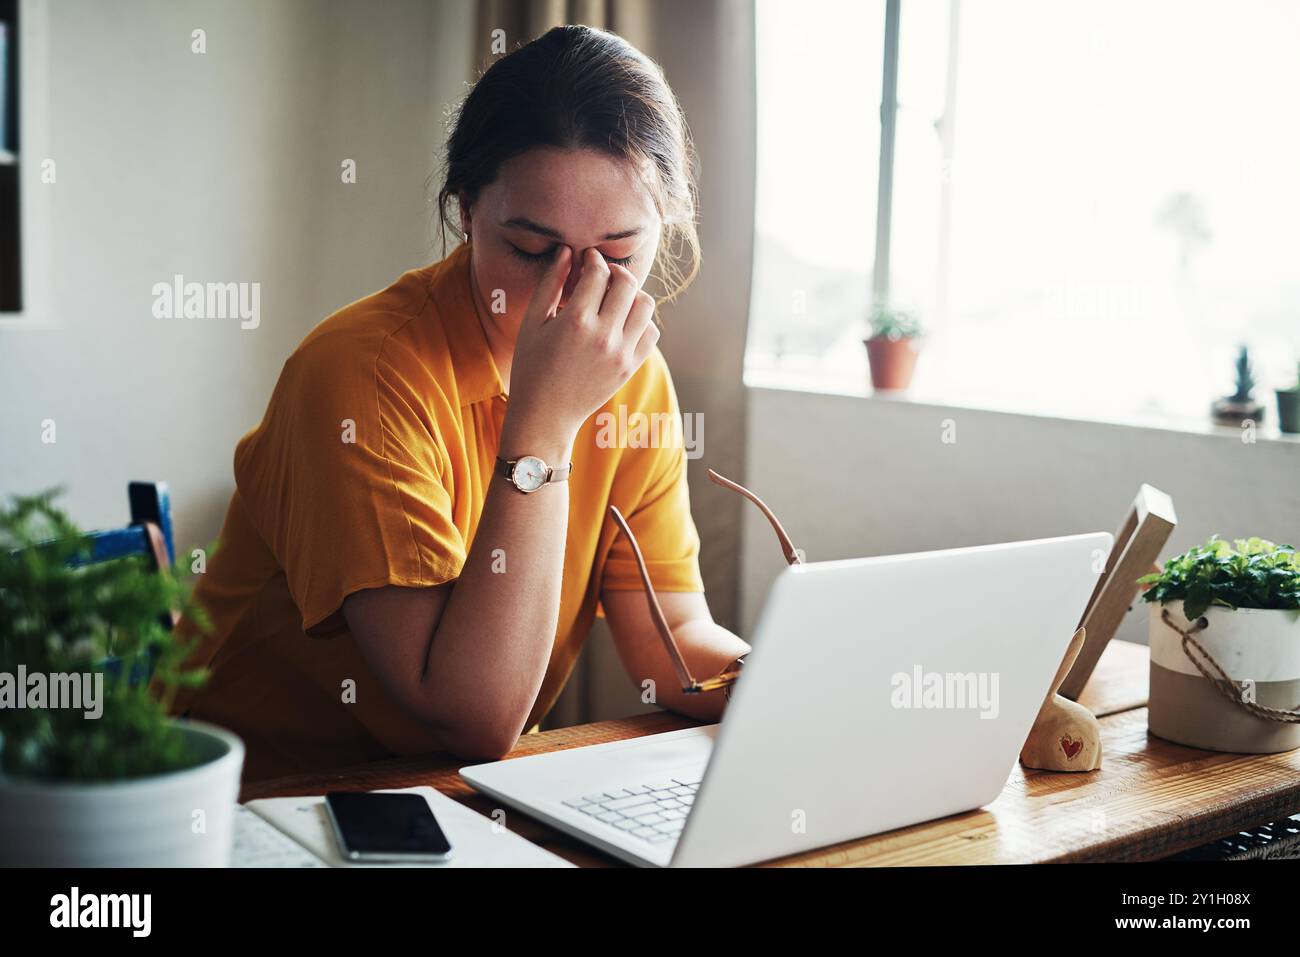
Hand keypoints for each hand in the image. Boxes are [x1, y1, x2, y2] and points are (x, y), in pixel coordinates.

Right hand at [502, 247, 659, 454]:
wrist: (546, 414)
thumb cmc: (532, 366)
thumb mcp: (533, 322)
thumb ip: (551, 284)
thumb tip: (567, 251)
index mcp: (575, 321)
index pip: (598, 274)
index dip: (594, 259)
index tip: (588, 258)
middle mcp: (603, 336)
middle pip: (627, 284)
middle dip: (616, 271)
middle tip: (604, 274)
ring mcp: (621, 353)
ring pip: (645, 305)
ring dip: (632, 294)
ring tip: (615, 298)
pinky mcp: (630, 367)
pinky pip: (650, 332)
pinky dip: (641, 321)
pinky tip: (622, 322)